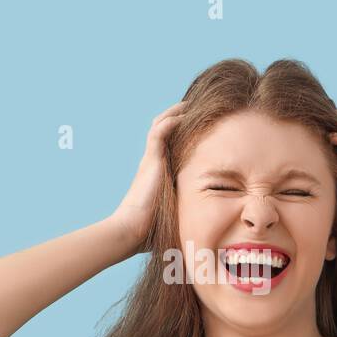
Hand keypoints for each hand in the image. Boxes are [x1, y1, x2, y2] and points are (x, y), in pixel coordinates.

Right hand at [109, 101, 186, 255]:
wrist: (131, 232)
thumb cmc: (150, 233)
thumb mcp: (174, 218)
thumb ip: (186, 217)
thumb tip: (206, 233)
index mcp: (157, 175)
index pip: (170, 147)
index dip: (182, 136)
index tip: (199, 129)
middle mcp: (152, 164)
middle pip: (164, 132)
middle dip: (179, 119)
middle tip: (196, 109)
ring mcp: (150, 161)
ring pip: (160, 126)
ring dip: (175, 113)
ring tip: (190, 103)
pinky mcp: (150, 161)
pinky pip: (159, 132)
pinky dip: (170, 120)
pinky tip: (184, 112)